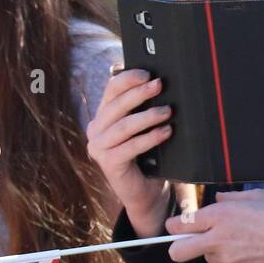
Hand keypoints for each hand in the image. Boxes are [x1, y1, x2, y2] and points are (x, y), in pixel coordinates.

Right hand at [86, 68, 174, 237]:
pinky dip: (149, 138)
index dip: (128, 78)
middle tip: (159, 85)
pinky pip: (129, 147)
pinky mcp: (108, 163)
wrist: (145, 190)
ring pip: (124, 126)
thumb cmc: (147, 155)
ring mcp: (98, 147)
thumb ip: (143, 107)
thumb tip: (158, 83)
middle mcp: (96, 129)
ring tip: (167, 112)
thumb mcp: (143, 127)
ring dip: (147, 116)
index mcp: (103, 115)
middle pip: (116, 105)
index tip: (148, 73)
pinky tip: (165, 132)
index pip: (111, 90)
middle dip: (139, 93)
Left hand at [163, 190, 263, 262]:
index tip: (177, 225)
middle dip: (177, 247)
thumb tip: (215, 201)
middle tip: (189, 240)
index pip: (179, 225)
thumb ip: (228, 199)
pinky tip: (250, 246)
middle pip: (178, 252)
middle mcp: (219, 239)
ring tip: (238, 237)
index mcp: (220, 216)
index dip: (174, 225)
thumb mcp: (255, 195)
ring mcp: (228, 259)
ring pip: (206, 257)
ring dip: (213, 249)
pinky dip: (232, 256)